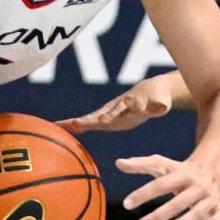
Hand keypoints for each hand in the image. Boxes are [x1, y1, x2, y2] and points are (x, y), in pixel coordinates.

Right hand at [58, 76, 175, 133]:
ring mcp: (109, 112)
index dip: (109, 116)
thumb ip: (158, 106)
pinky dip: (76, 125)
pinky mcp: (106, 118)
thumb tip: (161, 107)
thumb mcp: (161, 103)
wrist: (151, 91)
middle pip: (99, 115)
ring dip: (76, 122)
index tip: (101, 120)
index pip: (117, 111)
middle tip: (73, 124)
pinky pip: (89, 122)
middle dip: (85, 121)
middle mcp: (116, 108)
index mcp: (128, 105)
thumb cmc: (157, 98)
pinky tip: (61, 127)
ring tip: (59, 125)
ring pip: (90, 117)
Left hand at [116, 154, 219, 219]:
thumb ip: (141, 164)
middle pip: (178, 201)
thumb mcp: (163, 165)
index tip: (126, 204)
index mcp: (182, 174)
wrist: (213, 170)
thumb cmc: (181, 171)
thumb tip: (118, 163)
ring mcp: (209, 197)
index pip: (160, 184)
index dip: (143, 194)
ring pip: (197, 212)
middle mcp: (197, 186)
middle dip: (159, 215)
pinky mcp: (218, 206)